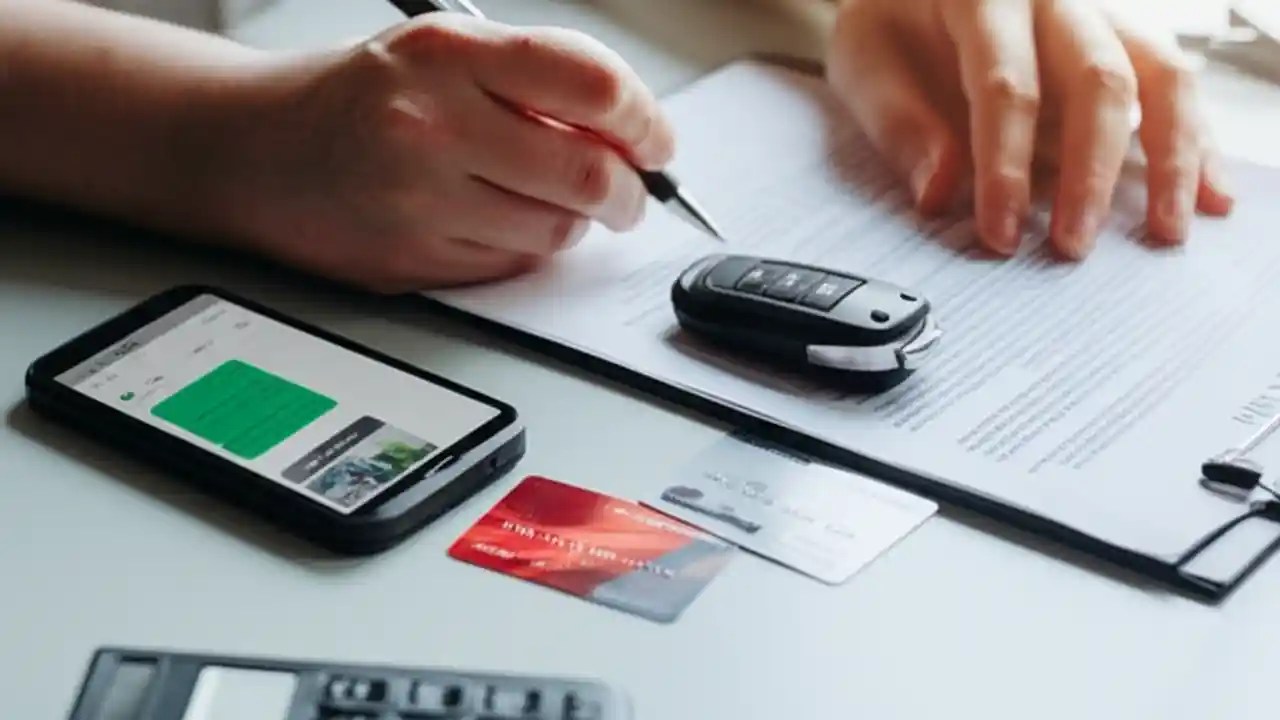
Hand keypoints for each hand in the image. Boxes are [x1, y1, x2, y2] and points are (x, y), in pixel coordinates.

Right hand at [223, 13, 673, 290]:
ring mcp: (419, 198)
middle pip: (588, 175)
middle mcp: (433, 123)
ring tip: (545, 200)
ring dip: (575, 223)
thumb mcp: (446, 52)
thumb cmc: (360, 98)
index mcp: (451, 53)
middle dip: (631, 193)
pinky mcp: (410, 259)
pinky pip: (512, 265)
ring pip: (557, 231)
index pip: (591, 84)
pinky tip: (494, 220)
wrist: (253, 148)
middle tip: (633, 194)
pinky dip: (525, 247)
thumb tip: (631, 135)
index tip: (657, 143)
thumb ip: (538, 81)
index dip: (645, 120)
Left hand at [825, 0, 1234, 259]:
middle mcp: (1057, 0)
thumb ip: (900, 124)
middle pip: (1097, 82)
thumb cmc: (895, 22)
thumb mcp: (866, 61)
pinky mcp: (1127, 42)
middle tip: (1072, 246)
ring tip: (1164, 231)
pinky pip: (1175, 86)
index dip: (1005, 167)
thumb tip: (938, 194)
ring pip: (1159, 77)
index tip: (999, 234)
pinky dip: (1198, 143)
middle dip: (1089, 175)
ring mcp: (1102, 17)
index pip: (1006, 86)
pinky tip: (1211, 196)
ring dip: (1170, 160)